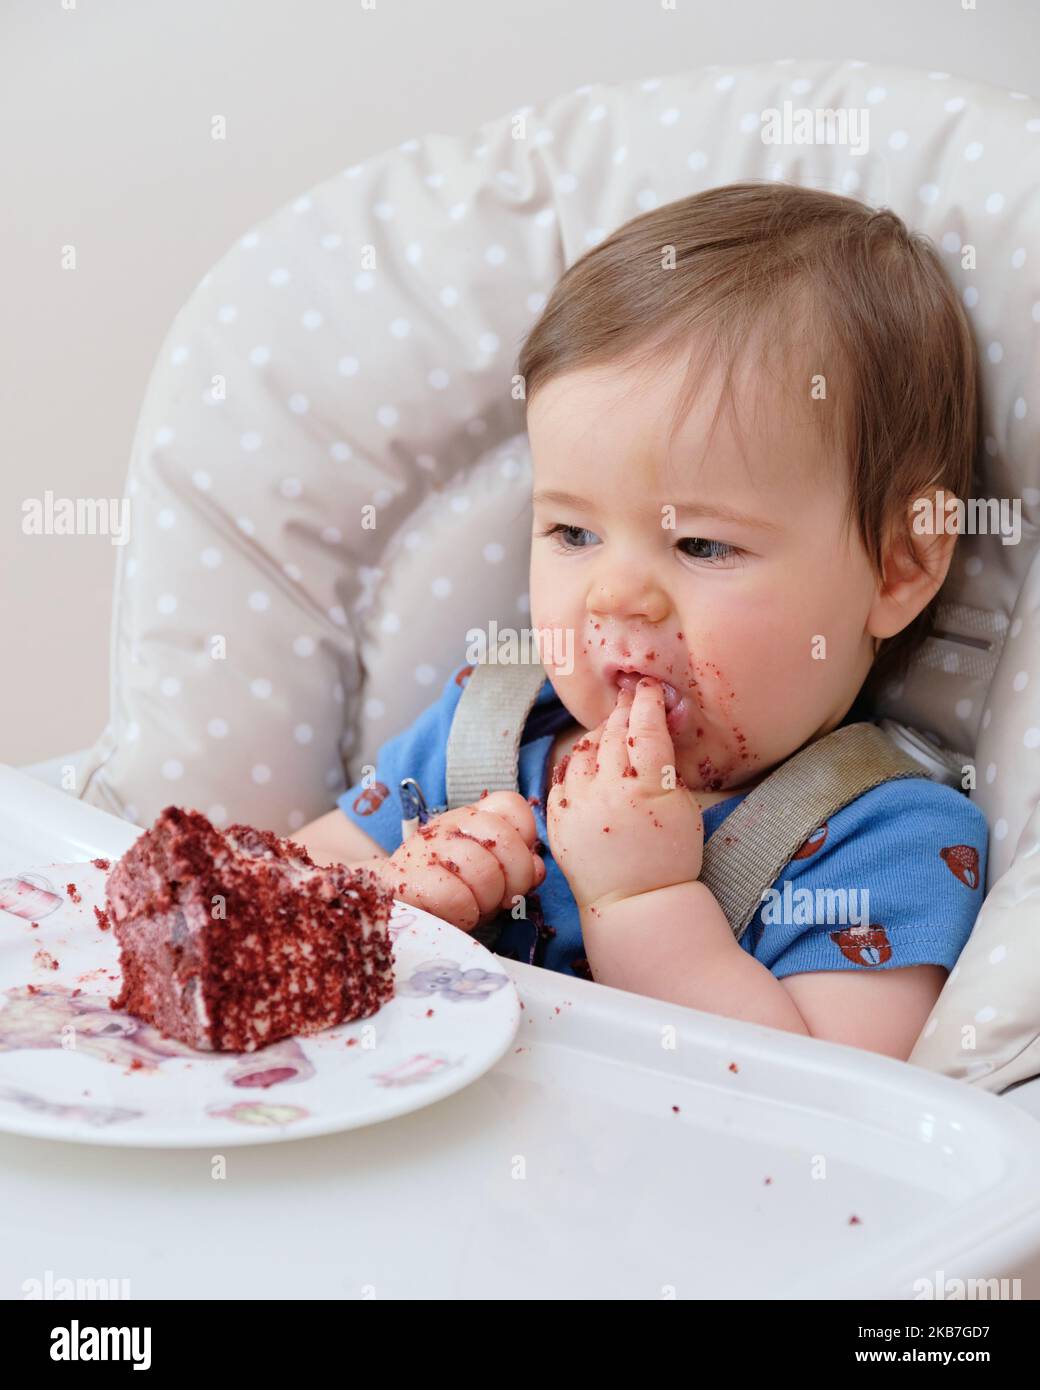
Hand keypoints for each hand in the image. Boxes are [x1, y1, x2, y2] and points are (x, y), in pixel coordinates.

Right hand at [372, 790, 545, 932]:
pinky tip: (455, 916)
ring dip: (486, 900)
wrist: (386, 907)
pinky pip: (455, 896)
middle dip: (514, 879)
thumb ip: (517, 869)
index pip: (513, 807)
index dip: (524, 840)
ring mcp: (425, 848)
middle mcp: (447, 824)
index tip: (513, 869)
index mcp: (470, 818)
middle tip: (499, 898)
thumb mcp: (489, 879)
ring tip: (474, 907)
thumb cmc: (445, 894)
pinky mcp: (407, 878)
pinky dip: (464, 913)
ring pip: (482, 869)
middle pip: (504, 838)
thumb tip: (537, 867)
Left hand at [546, 677, 703, 911]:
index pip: (644, 727)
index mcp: (647, 787)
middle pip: (612, 734)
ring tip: (610, 731)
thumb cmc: (670, 856)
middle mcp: (607, 790)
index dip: (646, 701)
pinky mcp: (558, 819)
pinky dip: (576, 763)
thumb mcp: (684, 807)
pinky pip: (562, 777)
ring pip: (583, 750)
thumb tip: (659, 728)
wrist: (637, 902)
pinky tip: (587, 760)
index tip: (648, 688)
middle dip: (623, 711)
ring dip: (598, 735)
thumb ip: (668, 766)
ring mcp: (578, 804)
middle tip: (630, 697)